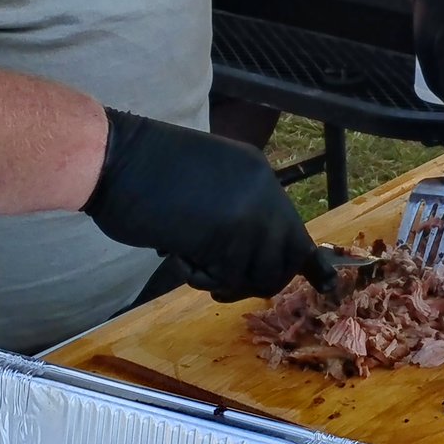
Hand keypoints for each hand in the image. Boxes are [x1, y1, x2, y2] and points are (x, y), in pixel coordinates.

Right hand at [82, 110, 326, 300]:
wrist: (116, 158)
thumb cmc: (145, 169)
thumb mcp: (207, 184)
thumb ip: (234, 212)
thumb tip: (247, 255)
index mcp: (259, 176)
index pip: (294, 229)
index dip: (308, 263)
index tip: (327, 285)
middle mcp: (263, 195)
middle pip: (284, 262)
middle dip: (254, 281)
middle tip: (216, 280)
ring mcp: (248, 217)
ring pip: (257, 276)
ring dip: (222, 281)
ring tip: (190, 260)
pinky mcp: (226, 239)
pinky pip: (224, 279)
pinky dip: (197, 277)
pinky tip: (176, 253)